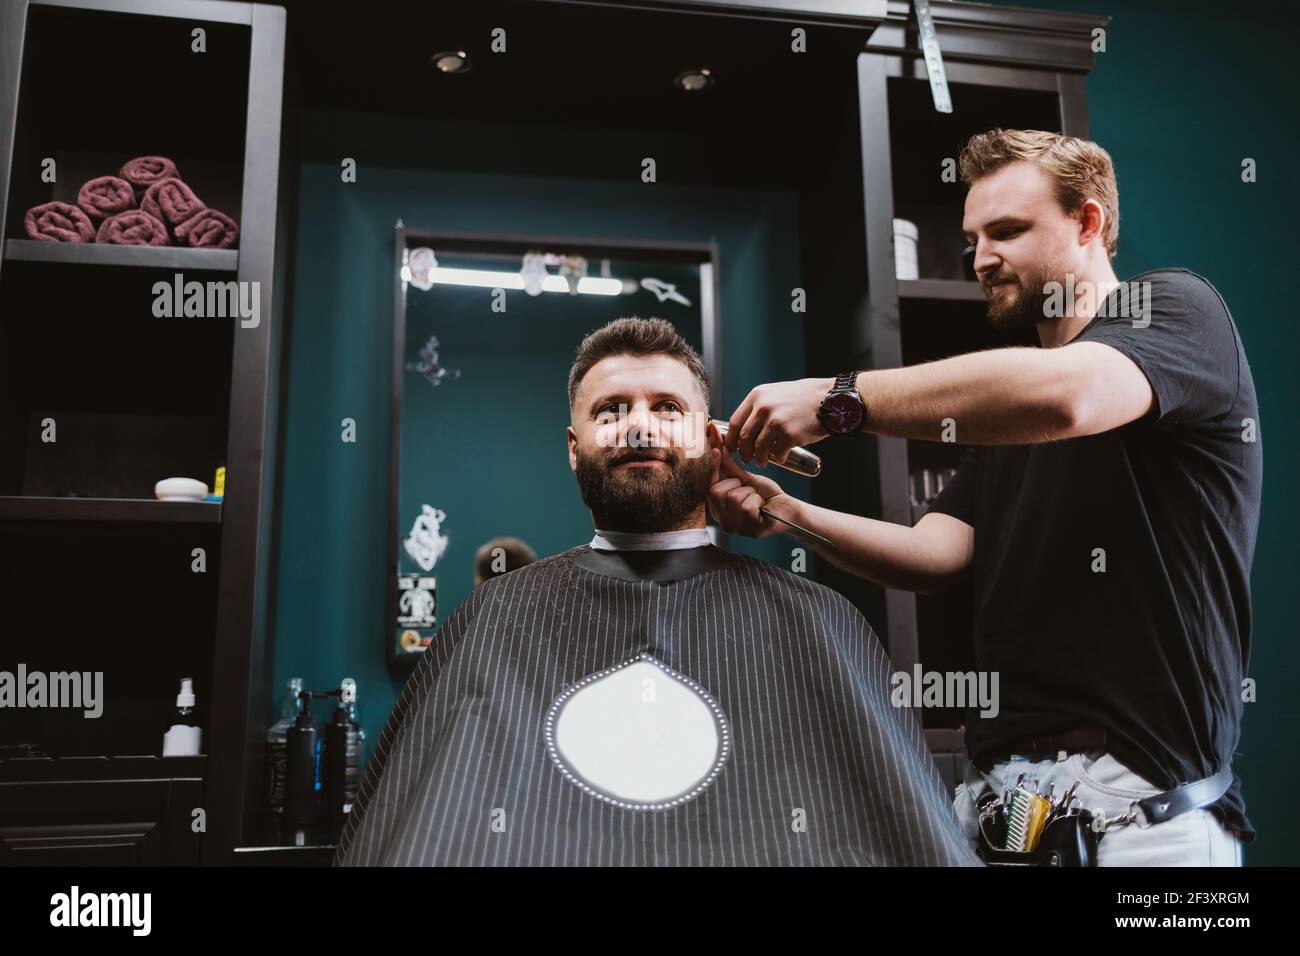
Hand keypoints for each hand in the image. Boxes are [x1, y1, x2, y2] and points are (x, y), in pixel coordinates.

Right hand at [707, 423, 790, 538]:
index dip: (712, 467)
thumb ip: (729, 467)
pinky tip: (762, 506)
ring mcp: (736, 528)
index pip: (707, 486)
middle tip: (747, 488)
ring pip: (733, 497)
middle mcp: (723, 521)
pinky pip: (747, 507)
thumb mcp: (746, 479)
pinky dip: (757, 500)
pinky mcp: (750, 530)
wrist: (787, 507)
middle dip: (735, 483)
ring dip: (749, 492)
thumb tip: (718, 447)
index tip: (717, 448)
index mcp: (718, 509)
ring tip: (757, 498)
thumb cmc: (766, 495)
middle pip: (715, 491)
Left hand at [725, 377, 834, 466]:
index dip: (731, 439)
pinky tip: (781, 457)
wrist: (829, 399)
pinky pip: (777, 453)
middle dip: (744, 452)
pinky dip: (778, 458)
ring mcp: (776, 421)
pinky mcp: (789, 434)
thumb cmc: (804, 398)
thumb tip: (744, 426)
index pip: (734, 421)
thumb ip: (759, 407)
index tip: (732, 447)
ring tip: (763, 461)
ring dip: (759, 458)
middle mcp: (764, 407)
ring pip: (758, 448)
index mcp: (757, 396)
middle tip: (747, 458)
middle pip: (744, 437)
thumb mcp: (776, 393)